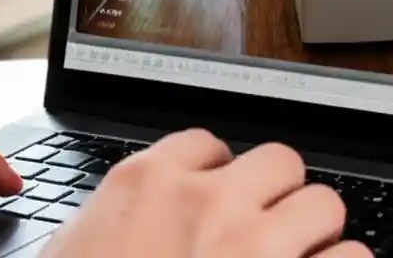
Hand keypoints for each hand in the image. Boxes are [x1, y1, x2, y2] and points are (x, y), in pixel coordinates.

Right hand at [43, 128, 369, 257]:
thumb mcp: (69, 256)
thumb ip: (109, 225)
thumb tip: (126, 223)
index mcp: (145, 186)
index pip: (205, 146)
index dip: (219, 178)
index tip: (222, 201)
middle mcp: (207, 202)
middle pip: (278, 163)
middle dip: (277, 200)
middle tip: (267, 234)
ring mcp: (255, 244)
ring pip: (322, 204)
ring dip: (315, 236)